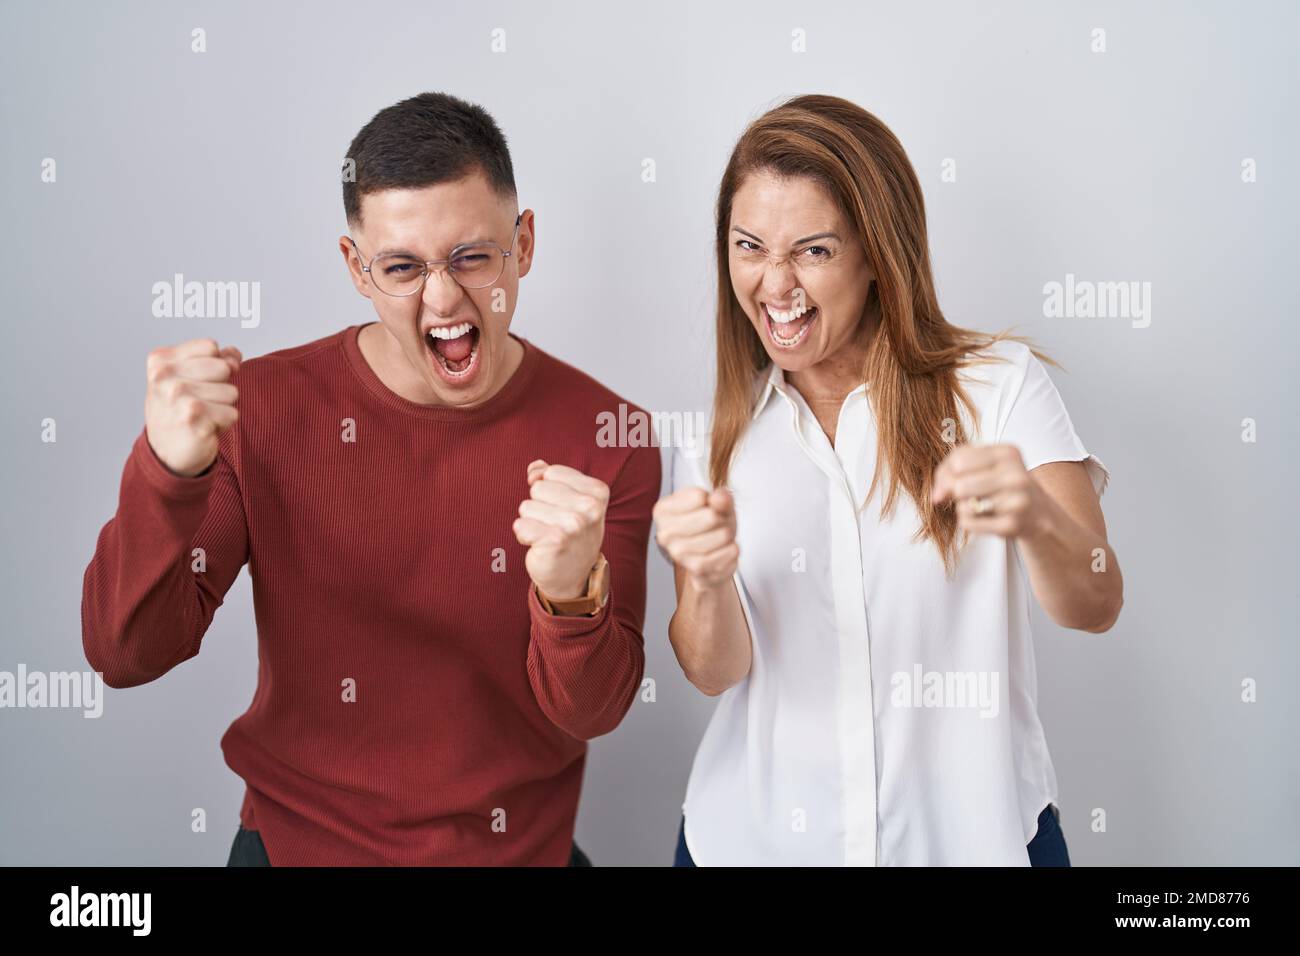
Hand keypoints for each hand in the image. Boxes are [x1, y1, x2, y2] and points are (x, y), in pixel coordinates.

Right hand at [144, 338, 241, 476]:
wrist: (166, 454)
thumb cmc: (179, 411)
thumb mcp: (189, 378)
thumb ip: (215, 359)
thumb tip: (234, 355)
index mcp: (160, 360)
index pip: (212, 347)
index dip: (214, 365)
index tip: (196, 382)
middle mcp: (165, 377)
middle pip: (224, 368)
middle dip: (220, 386)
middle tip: (198, 402)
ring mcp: (178, 397)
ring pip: (231, 392)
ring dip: (222, 407)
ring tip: (201, 416)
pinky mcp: (194, 418)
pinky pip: (232, 413)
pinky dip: (224, 424)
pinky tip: (204, 428)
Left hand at [512, 460, 607, 599]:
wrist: (572, 577)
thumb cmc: (569, 533)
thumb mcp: (568, 501)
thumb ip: (550, 477)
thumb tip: (534, 468)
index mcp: (597, 491)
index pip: (552, 473)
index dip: (549, 491)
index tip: (563, 509)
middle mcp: (590, 506)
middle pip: (538, 488)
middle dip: (540, 506)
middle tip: (556, 526)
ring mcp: (574, 524)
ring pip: (527, 506)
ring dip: (532, 522)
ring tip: (548, 536)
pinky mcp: (555, 540)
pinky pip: (520, 525)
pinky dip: (524, 536)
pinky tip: (541, 546)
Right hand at [653, 486, 738, 589]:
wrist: (708, 559)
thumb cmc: (708, 526)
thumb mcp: (715, 504)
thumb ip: (720, 497)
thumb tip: (720, 498)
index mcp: (663, 511)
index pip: (699, 497)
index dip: (712, 500)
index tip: (707, 507)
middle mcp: (665, 534)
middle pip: (712, 517)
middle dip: (722, 519)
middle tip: (717, 524)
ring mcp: (679, 554)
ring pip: (722, 535)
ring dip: (728, 535)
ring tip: (719, 538)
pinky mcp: (697, 569)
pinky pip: (729, 552)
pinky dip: (732, 549)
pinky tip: (723, 550)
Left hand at [930, 443, 1046, 538]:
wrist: (1038, 514)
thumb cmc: (1003, 485)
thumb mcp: (983, 466)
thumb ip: (951, 471)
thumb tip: (936, 496)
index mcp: (1008, 453)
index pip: (958, 461)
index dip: (948, 472)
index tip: (956, 479)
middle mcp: (1016, 475)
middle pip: (959, 485)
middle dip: (956, 492)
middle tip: (969, 494)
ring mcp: (1016, 501)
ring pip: (962, 505)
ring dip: (963, 508)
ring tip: (979, 505)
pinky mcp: (1011, 525)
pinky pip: (969, 523)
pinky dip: (969, 522)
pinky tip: (984, 518)